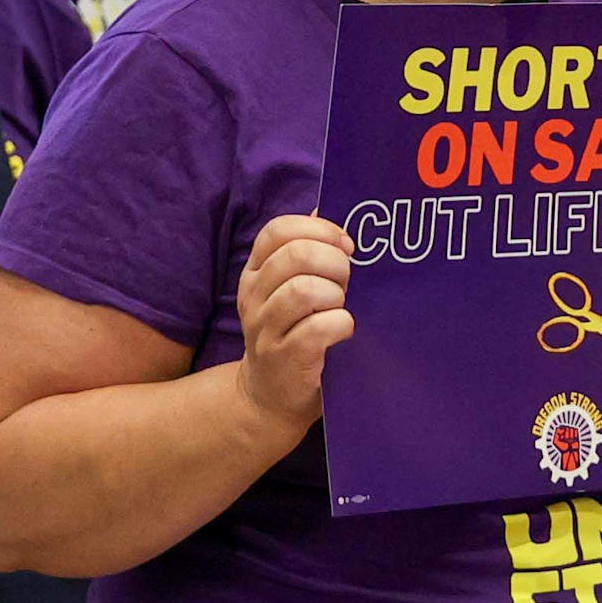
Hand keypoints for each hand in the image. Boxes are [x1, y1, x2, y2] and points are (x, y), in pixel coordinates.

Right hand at [230, 213, 353, 433]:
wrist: (270, 396)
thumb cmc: (294, 333)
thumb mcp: (291, 289)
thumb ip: (307, 251)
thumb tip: (325, 206)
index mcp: (255, 272)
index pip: (278, 231)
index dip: (318, 229)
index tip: (346, 245)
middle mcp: (253, 296)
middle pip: (295, 257)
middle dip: (334, 263)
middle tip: (348, 281)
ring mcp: (264, 328)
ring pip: (305, 291)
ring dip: (336, 295)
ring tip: (341, 307)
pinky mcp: (284, 357)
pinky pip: (318, 328)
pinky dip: (341, 324)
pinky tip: (344, 330)